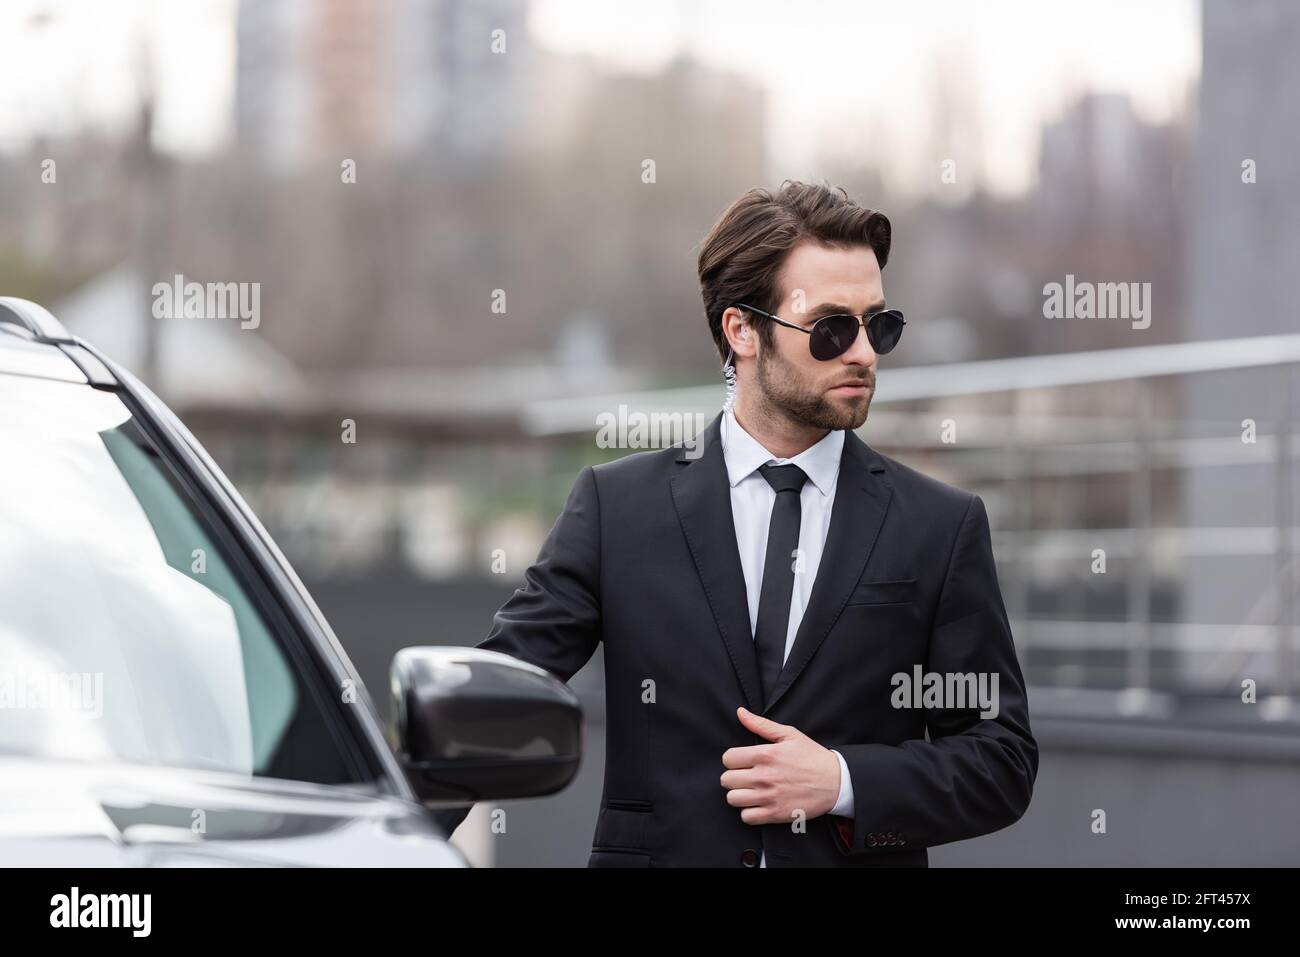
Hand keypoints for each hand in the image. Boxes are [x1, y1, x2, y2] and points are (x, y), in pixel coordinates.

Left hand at [720, 707, 840, 825]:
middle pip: (726, 780)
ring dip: (739, 795)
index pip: (727, 758)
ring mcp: (769, 797)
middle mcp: (763, 776)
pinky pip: (746, 817)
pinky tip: (758, 804)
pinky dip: (749, 812)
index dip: (733, 759)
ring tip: (751, 790)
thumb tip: (740, 712)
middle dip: (734, 777)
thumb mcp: (789, 735)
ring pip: (733, 799)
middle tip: (747, 776)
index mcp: (765, 754)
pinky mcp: (775, 814)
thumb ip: (761, 724)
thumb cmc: (812, 756)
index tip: (742, 762)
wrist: (836, 782)